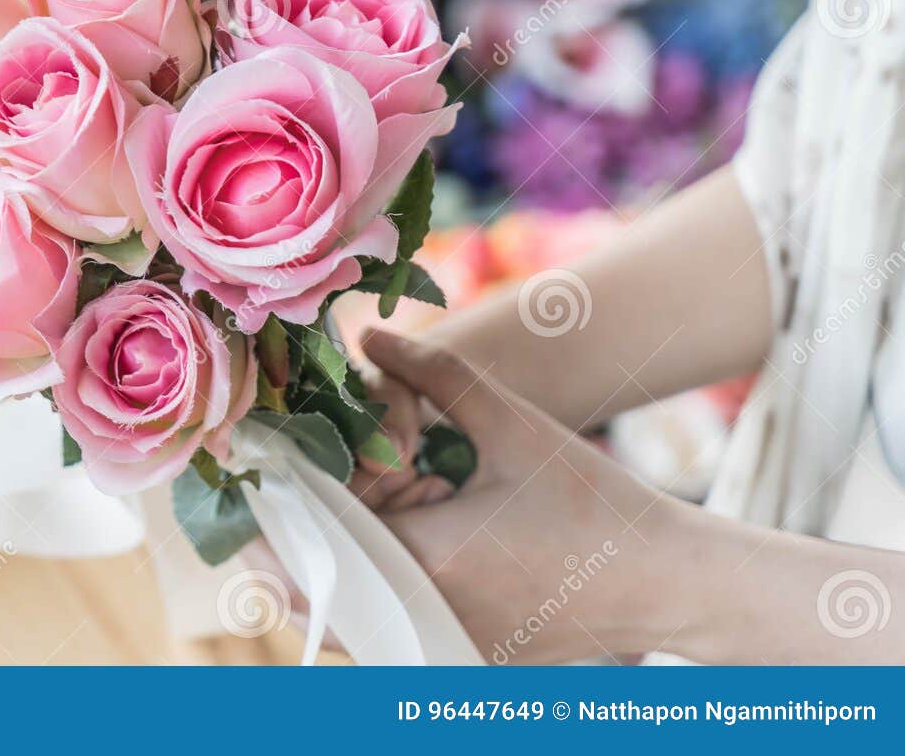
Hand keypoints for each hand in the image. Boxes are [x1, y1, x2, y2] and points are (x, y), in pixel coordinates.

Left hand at [353, 327, 693, 663]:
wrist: (667, 581)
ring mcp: (438, 646)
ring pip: (353, 601)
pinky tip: (444, 538)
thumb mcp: (511, 424)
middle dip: (348, 512)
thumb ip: (433, 375)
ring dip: (363, 549)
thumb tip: (374, 338)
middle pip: (332, 563)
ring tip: (428, 505)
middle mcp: (422, 616)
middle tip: (410, 476)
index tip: (384, 455)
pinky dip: (392, 580)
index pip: (329, 520)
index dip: (337, 479)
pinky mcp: (456, 657)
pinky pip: (390, 623)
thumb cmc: (592, 500)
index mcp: (427, 557)